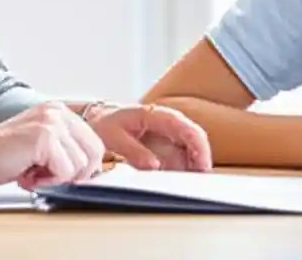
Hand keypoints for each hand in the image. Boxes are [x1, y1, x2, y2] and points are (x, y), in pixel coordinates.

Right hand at [0, 102, 104, 190]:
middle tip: (49, 176)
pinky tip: (28, 174)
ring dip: (57, 178)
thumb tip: (90, 168)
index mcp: (58, 111)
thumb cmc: (1, 156)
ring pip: (80, 164)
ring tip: (33, 172)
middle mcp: (58, 112)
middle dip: (76, 173)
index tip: (64, 175)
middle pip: (95, 152)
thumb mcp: (40, 145)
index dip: (83, 166)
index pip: (94, 142)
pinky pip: (65, 171)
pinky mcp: (45, 137)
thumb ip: (64, 148)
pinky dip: (49, 180)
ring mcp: (52, 122)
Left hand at [88, 103, 212, 171]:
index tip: (202, 167)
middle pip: (195, 139)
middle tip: (201, 183)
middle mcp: (168, 123)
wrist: (99, 120)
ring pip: (190, 151)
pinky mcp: (166, 146)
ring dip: (194, 167)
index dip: (198, 147)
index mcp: (156, 115)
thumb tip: (154, 166)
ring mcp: (169, 135)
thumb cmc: (106, 124)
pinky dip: (183, 170)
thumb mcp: (113, 137)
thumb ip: (133, 151)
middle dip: (201, 160)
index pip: (186, 129)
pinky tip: (180, 183)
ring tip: (190, 186)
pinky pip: (180, 159)